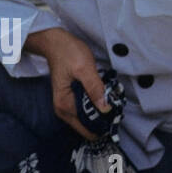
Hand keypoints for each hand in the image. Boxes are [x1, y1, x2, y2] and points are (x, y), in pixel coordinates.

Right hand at [25, 26, 107, 140]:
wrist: (56, 43)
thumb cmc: (68, 53)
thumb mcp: (84, 68)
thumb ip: (95, 89)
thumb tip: (105, 109)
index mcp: (65, 106)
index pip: (87, 130)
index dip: (103, 125)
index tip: (115, 116)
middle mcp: (64, 110)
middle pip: (88, 127)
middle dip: (103, 118)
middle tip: (115, 104)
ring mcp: (66, 106)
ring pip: (88, 118)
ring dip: (100, 111)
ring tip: (110, 98)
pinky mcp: (71, 100)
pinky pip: (86, 109)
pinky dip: (96, 104)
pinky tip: (102, 95)